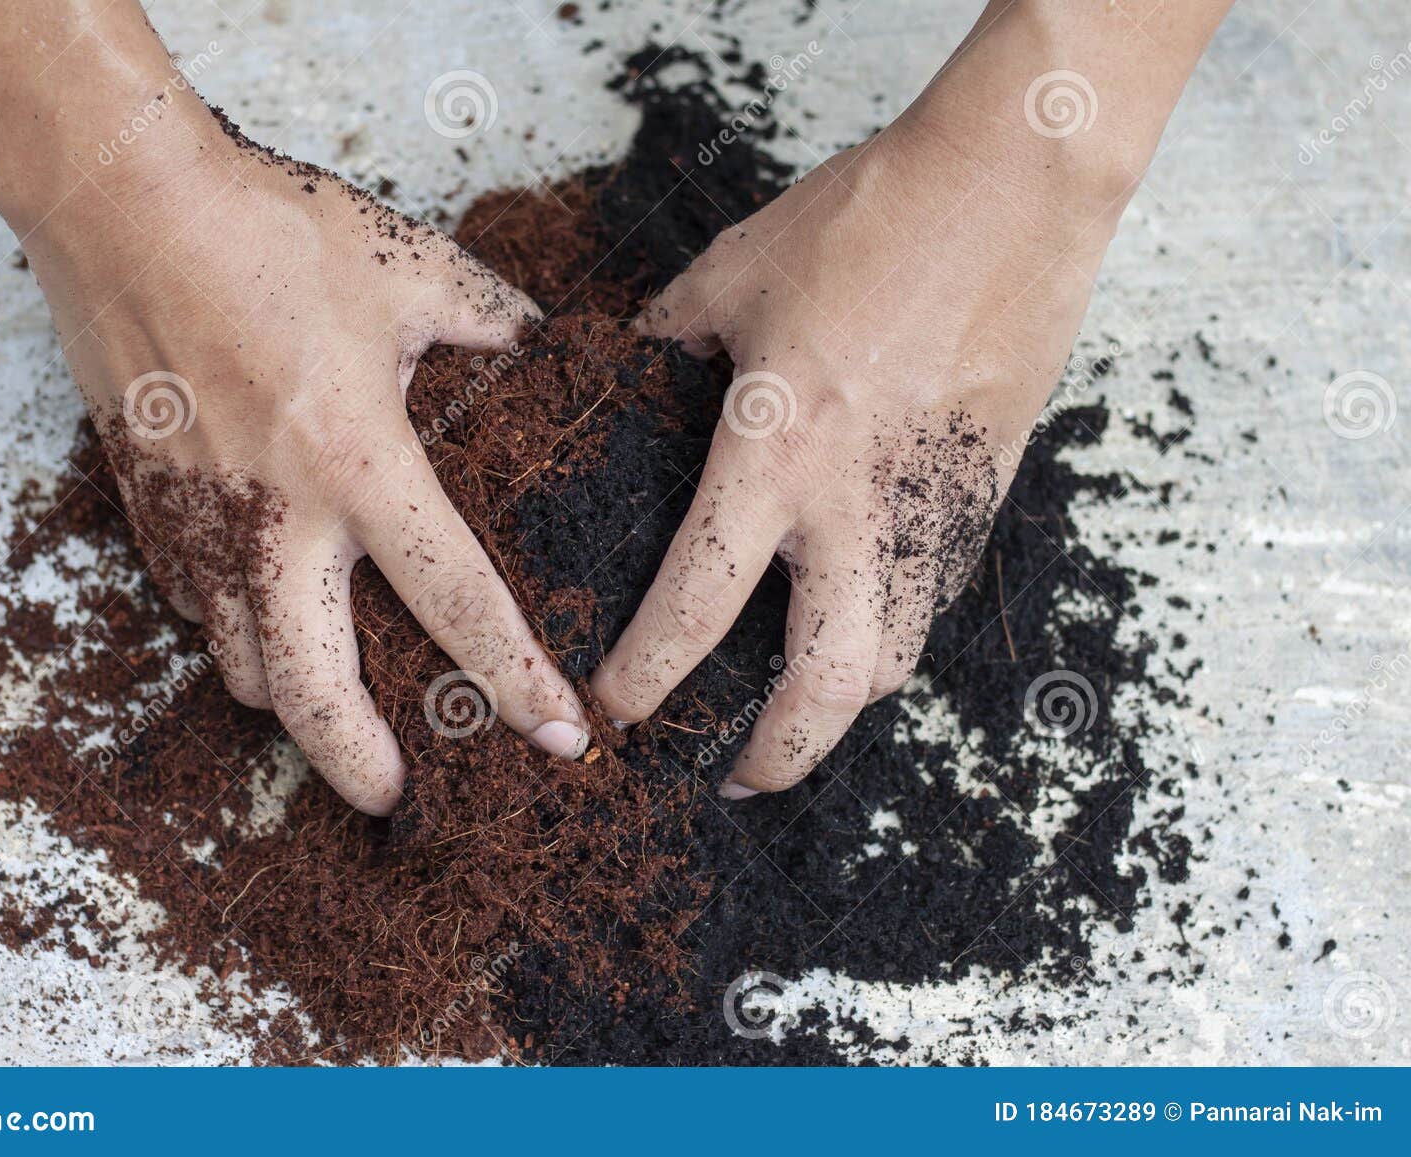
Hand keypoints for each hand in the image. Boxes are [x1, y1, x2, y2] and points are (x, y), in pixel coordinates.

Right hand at [10, 99, 588, 814]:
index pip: (457, 601)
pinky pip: (193, 608)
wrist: (120, 205)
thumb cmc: (265, 231)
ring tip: (335, 718)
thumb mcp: (407, 268)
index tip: (556, 737)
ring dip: (291, 706)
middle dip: (358, 763)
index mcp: (362, 463)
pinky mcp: (147, 511)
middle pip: (314, 690)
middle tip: (394, 795)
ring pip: (240, 665)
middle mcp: (279, 517)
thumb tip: (535, 341)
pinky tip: (265, 625)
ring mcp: (202, 524)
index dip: (514, 679)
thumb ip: (488, 319)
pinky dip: (234, 638)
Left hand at [591, 54, 1138, 798]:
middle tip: (740, 779)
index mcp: (773, 452)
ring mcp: (932, 507)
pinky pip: (935, 591)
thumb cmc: (869, 217)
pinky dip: (896, 625)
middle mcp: (855, 504)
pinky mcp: (987, 492)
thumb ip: (669, 332)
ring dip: (848, 705)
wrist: (1013, 186)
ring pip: (899, 656)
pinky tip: (864, 612)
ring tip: (804, 713)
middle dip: (780, 755)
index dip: (646, 678)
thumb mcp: (734, 271)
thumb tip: (630, 359)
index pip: (694, 606)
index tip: (618, 712)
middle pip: (826, 685)